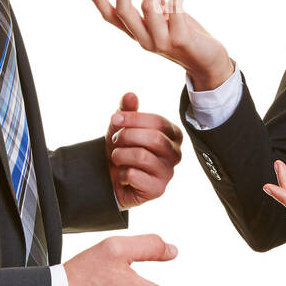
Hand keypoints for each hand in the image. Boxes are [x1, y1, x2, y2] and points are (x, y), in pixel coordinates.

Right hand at [82, 0, 234, 90]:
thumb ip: (152, 0)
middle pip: (125, 11)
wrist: (210, 64)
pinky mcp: (181, 39)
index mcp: (139, 33)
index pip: (113, 18)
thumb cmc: (188, 37)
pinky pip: (176, 9)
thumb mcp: (167, 17)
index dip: (98, 2)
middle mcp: (145, 39)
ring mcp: (162, 41)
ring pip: (149, 6)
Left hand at [106, 92, 183, 207]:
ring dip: (121, 155)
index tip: (114, 119)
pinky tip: (122, 175)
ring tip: (116, 157)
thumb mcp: (122, 126)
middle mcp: (175, 154)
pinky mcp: (157, 190)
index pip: (159, 122)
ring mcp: (168, 173)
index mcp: (173, 135)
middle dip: (127, 136)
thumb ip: (127, 110)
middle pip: (155, 138)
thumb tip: (130, 95)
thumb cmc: (122, 147)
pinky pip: (134, 175)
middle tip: (114, 141)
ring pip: (143, 157)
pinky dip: (121, 173)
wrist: (110, 176)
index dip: (134, 118)